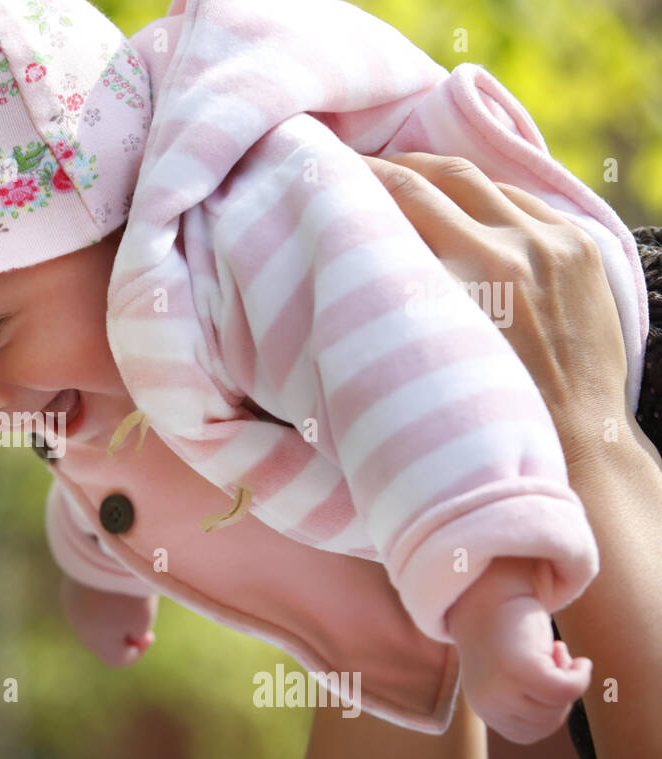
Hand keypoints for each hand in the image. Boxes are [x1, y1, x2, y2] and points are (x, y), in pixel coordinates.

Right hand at [59, 576, 158, 666]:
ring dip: (110, 613)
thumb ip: (135, 632)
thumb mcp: (143, 617)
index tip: (151, 634)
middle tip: (139, 613)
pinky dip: (101, 598)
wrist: (102, 553)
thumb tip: (125, 631)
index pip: (119, 659)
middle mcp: (80, 628)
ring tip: (125, 593)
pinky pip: (87, 602)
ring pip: (95, 620)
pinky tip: (112, 582)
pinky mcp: (69, 588)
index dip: (139, 651)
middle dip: (123, 631)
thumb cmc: (128, 590)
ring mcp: (72, 607)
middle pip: (104, 641)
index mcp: (98, 642)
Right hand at [362, 151, 634, 470]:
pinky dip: (483, 200)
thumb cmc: (476, 420)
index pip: (399, 197)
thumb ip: (386, 303)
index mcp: (462, 281)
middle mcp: (511, 250)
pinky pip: (521, 202)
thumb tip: (345, 257)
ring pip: (480, 182)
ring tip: (401, 181)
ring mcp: (553, 244)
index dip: (356, 177)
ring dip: (435, 177)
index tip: (325, 174)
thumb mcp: (417, 360)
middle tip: (351, 167)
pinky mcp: (581, 247)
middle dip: (389, 166)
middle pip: (435, 177)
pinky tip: (459, 211)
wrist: (574, 442)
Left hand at [446, 558, 591, 744]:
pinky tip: (569, 652)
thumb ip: (525, 702)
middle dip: (559, 693)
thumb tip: (554, 714)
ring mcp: (501, 689)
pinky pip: (568, 689)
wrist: (487, 592)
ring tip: (548, 650)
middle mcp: (487, 704)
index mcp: (484, 709)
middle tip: (547, 658)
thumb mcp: (510, 678)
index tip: (542, 677)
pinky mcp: (519, 671)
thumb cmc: (505, 633)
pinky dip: (579, 673)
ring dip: (566, 676)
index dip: (547, 708)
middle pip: (548, 722)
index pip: (530, 734)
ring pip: (559, 705)